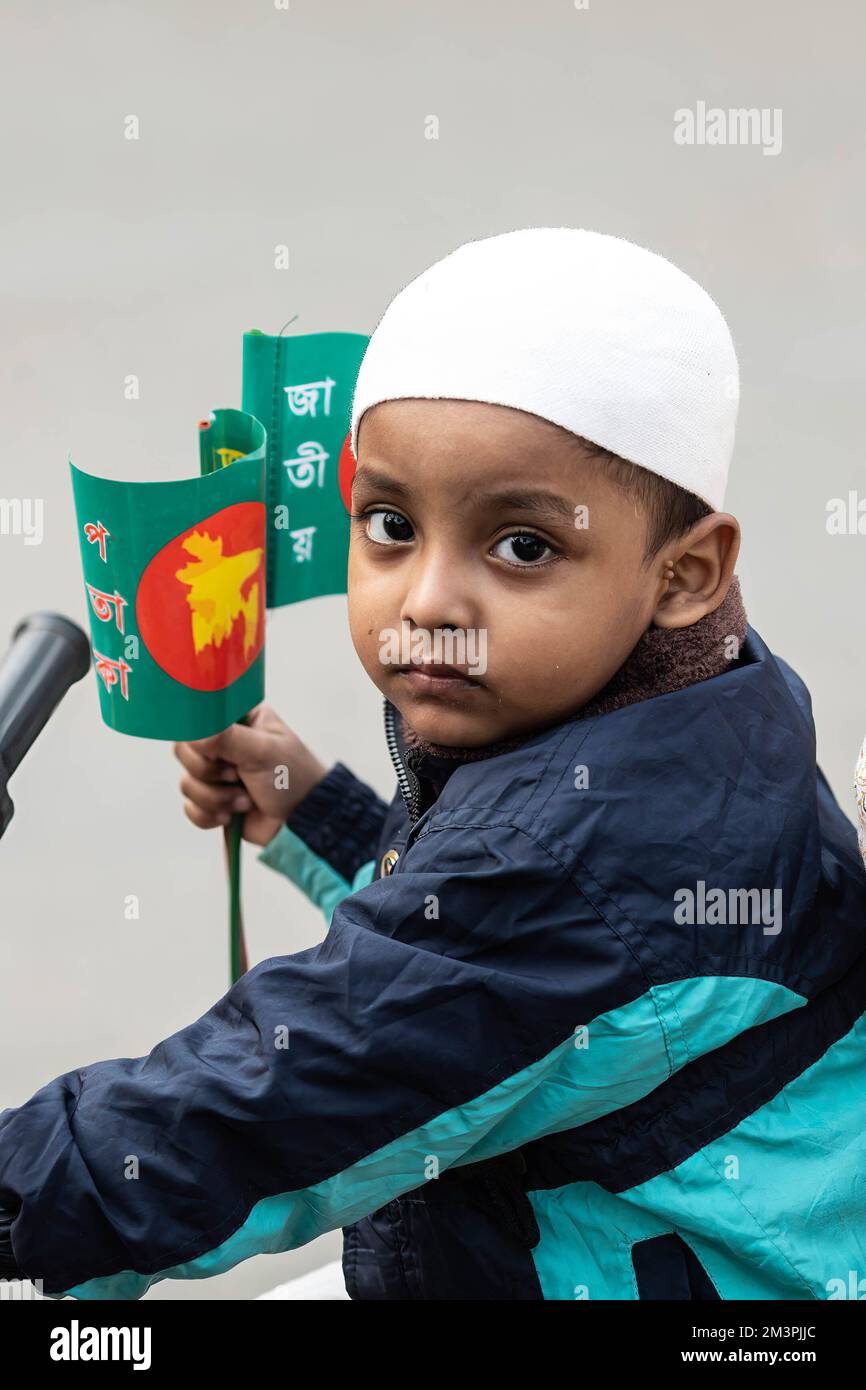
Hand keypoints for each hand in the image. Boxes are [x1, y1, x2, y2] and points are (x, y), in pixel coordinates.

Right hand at [174, 703, 327, 847]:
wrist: (302, 822)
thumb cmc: (293, 778)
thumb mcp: (262, 751)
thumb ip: (225, 737)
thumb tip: (193, 735)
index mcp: (239, 719)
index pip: (199, 716)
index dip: (198, 735)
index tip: (214, 750)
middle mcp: (224, 743)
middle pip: (184, 750)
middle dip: (208, 771)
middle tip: (236, 776)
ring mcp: (217, 773)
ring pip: (187, 782)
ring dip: (216, 797)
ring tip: (246, 801)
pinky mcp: (213, 801)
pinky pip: (190, 807)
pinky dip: (209, 815)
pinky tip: (233, 815)